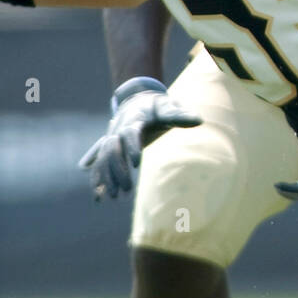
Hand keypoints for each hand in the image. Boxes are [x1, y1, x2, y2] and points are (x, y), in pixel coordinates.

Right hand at [79, 77, 201, 199]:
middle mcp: (119, 129)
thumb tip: (199, 121)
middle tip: (128, 189)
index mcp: (134, 119)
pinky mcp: (109, 148)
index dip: (132, 147)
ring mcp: (112, 139)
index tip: (137, 164)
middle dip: (118, 169)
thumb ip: (180, 115)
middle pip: (112, 148)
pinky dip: (97, 179)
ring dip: (107, 177)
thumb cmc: (156, 106)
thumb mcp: (168, 107)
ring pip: (104, 158)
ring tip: (114, 197)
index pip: (130, 133)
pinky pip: (100, 163)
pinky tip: (99, 198)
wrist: (136, 100)